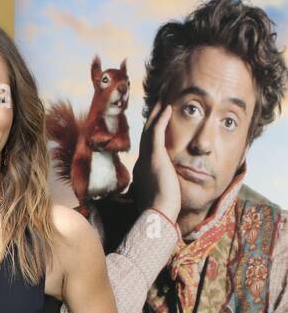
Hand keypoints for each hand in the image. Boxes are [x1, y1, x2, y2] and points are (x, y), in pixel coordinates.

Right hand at [131, 101, 180, 222]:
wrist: (159, 214)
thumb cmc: (163, 210)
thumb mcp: (162, 195)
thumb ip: (164, 187)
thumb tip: (170, 189)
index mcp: (143, 170)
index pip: (147, 146)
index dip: (152, 131)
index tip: (157, 121)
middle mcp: (142, 161)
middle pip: (146, 133)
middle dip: (152, 117)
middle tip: (158, 102)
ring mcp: (147, 158)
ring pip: (149, 129)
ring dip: (156, 112)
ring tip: (162, 98)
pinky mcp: (155, 157)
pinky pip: (156, 132)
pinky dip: (161, 119)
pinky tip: (167, 107)